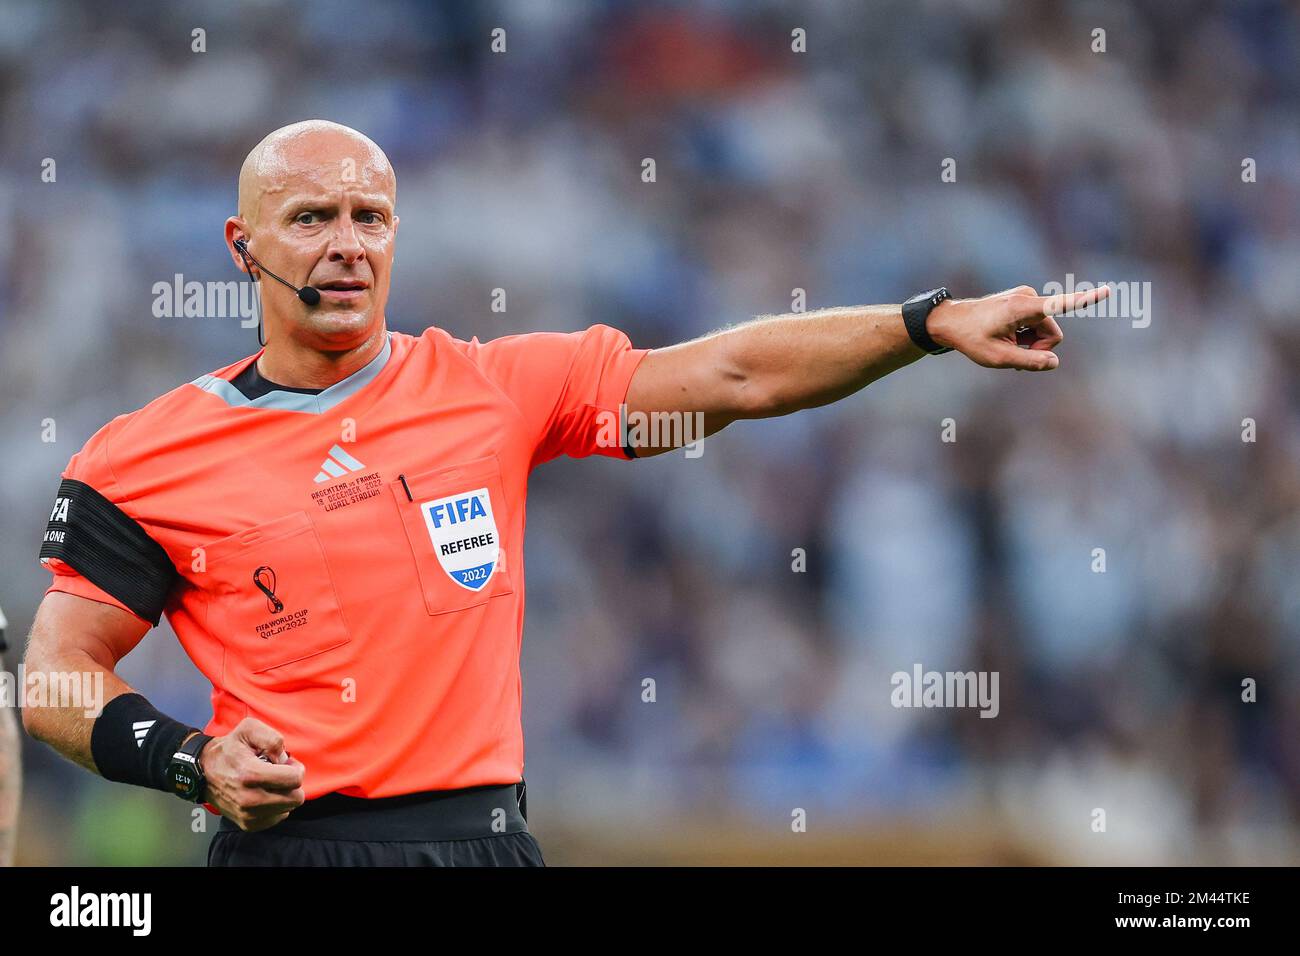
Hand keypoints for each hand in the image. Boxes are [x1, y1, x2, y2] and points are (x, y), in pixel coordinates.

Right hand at [197, 718, 305, 831]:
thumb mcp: (249, 728)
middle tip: (279, 773)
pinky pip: (277, 818)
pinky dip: (276, 807)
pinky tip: (264, 794)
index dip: (295, 768)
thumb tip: (284, 758)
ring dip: (283, 795)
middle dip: (292, 783)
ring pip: (288, 809)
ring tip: (269, 783)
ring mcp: (248, 815)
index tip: (284, 763)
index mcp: (251, 774)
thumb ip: (272, 738)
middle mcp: (249, 799)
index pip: (295, 779)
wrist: (202, 772)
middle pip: (296, 798)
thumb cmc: (228, 749)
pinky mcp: (247, 824)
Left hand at [926, 284, 1110, 370]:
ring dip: (1031, 343)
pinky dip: (1027, 336)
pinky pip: (1037, 325)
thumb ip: (1028, 362)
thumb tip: (1054, 362)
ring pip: (1045, 331)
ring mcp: (1027, 298)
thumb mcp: (997, 358)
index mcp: (1023, 308)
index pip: (1060, 304)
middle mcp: (1028, 297)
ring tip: (1007, 345)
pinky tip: (1009, 339)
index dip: (1085, 300)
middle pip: (1053, 333)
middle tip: (1013, 356)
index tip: (1107, 291)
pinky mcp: (1025, 301)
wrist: (951, 321)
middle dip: (1039, 348)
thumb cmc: (971, 339)